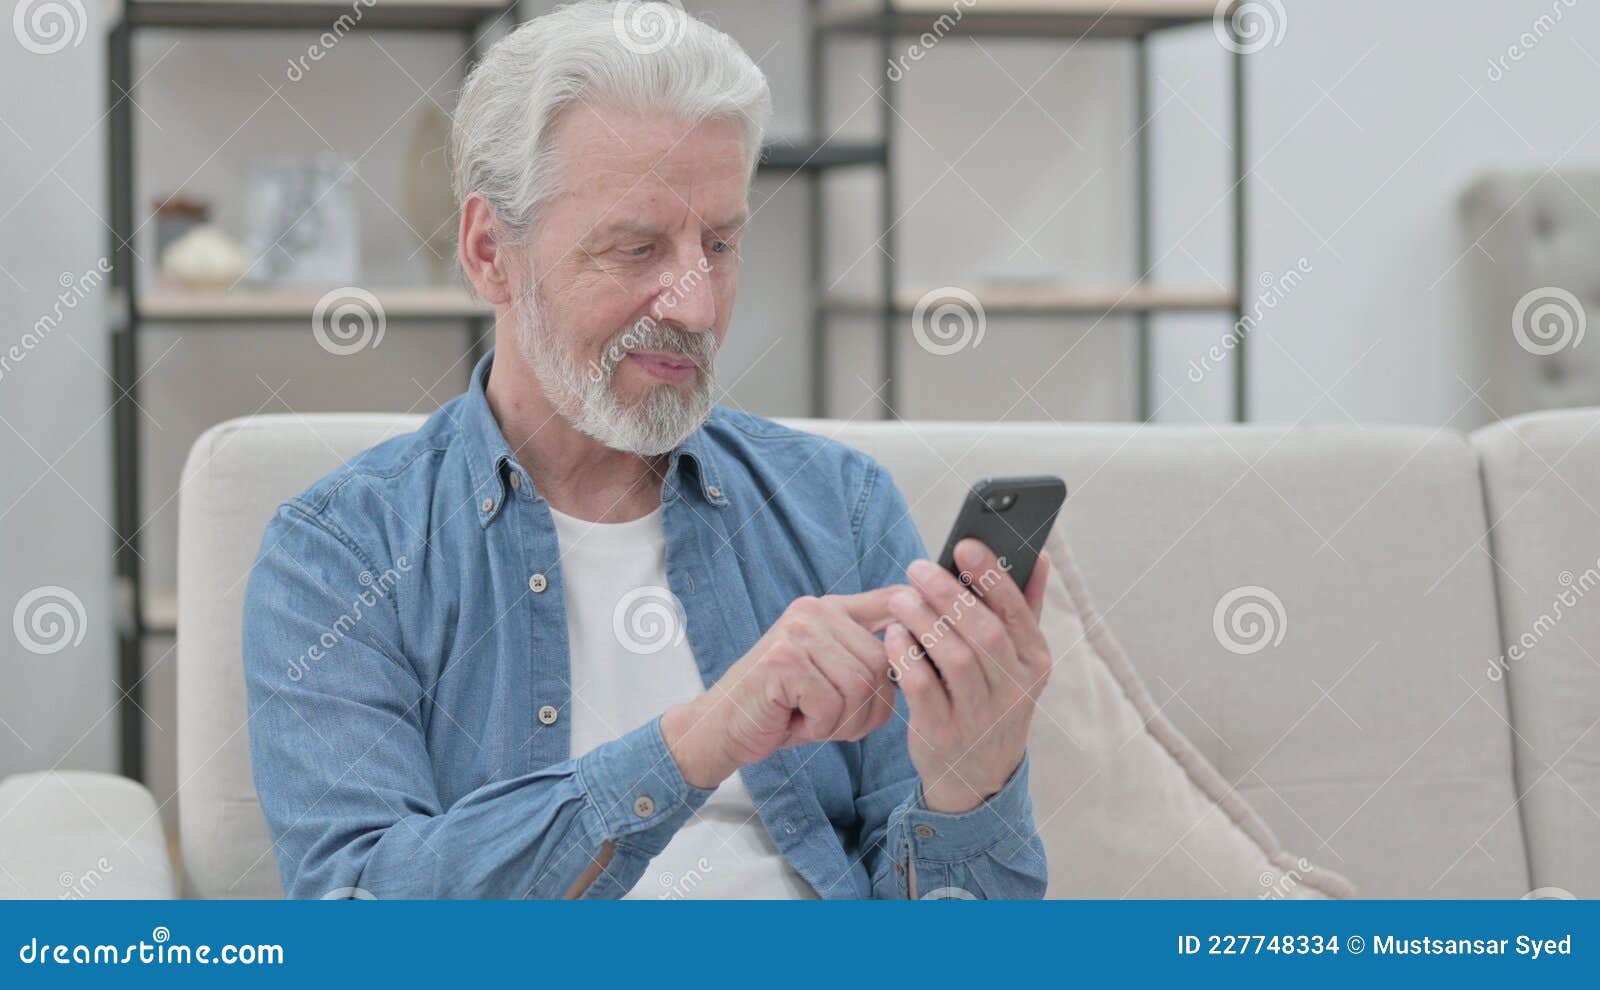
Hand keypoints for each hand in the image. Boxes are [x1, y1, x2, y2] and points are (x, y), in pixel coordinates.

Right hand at [662, 587, 903, 787]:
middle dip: (865, 709)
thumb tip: (921, 653)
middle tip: (829, 719)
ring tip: (808, 718)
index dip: (920, 613)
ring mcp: (797, 631)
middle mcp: (815, 611)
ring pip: (859, 686)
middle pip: (880, 664)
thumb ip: (866, 659)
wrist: (722, 727)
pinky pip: (831, 704)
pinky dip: (817, 726)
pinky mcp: (783, 660)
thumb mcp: (830, 676)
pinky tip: (792, 720)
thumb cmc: (780, 706)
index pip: (890, 600)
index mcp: (830, 610)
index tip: (942, 623)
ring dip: (840, 721)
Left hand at [886, 539, 1051, 813]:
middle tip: (918, 568)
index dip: (991, 577)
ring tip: (901, 598)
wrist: (978, 775)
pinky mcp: (943, 733)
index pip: (1017, 612)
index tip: (964, 545)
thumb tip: (1037, 555)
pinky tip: (893, 636)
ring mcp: (979, 715)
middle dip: (949, 595)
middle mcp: (1012, 689)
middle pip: (984, 634)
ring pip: (954, 659)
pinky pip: (923, 689)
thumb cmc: (994, 699)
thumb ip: (1025, 608)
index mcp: (1034, 662)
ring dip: (924, 622)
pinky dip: (906, 657)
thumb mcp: (1018, 661)